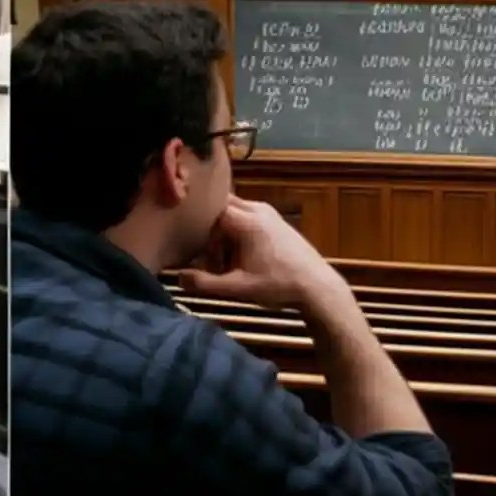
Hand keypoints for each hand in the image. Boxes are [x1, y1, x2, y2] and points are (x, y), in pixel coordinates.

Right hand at [179, 195, 341, 307]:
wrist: (317, 286)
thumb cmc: (278, 286)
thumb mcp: (238, 289)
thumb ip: (205, 284)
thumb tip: (178, 278)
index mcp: (247, 221)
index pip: (209, 213)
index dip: (200, 233)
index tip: (199, 256)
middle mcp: (257, 209)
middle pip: (220, 207)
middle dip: (210, 229)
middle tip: (207, 255)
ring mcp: (268, 212)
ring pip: (233, 211)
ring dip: (224, 232)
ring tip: (225, 261)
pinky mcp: (275, 220)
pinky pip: (246, 215)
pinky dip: (237, 231)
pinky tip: (242, 257)